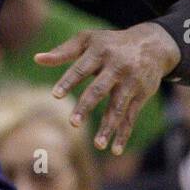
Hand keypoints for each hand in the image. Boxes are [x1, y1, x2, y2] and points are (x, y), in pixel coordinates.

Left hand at [34, 22, 179, 154]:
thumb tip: (36, 59)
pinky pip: (131, 116)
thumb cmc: (110, 44)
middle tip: (73, 124)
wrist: (153, 44)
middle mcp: (117, 67)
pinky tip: (114, 149)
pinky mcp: (142, 94)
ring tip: (98, 145)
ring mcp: (131, 82)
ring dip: (108, 127)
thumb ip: (62, 51)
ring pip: (118, 107)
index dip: (68, 81)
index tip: (55, 95)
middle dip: (86, 106)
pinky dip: (123, 134)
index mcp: (100, 52)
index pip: (81, 68)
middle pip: (100, 89)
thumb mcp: (88, 40)